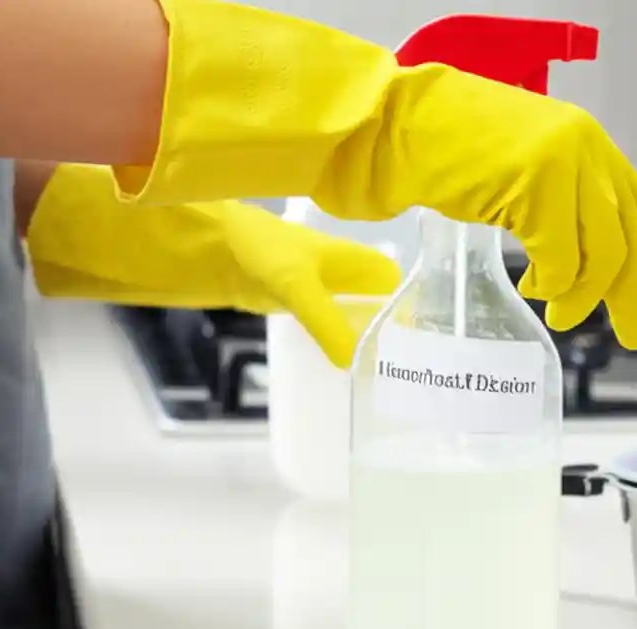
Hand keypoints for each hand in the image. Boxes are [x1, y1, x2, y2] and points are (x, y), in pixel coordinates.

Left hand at [26, 163, 399, 367]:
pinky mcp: (304, 305)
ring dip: (368, 341)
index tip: (424, 344)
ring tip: (383, 376)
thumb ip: (326, 321)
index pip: (399, 287)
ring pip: (359, 317)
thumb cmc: (261, 250)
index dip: (412, 310)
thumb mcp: (297, 285)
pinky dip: (342, 343)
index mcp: (357, 261)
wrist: (212, 245)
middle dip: (395, 333)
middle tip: (408, 371)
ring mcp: (325, 290)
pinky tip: (347, 366)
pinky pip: (334, 326)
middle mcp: (347, 275)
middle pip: (383, 305)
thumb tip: (353, 362)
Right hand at [315, 66, 636, 348]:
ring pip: (602, 253)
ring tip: (559, 314)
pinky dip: (551, 284)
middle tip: (627, 334)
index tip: (636, 300)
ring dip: (582, 296)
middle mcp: (585, 145)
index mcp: (587, 139)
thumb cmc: (442, 151)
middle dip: (627, 293)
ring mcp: (564, 162)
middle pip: (628, 236)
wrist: (394, 125)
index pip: (636, 209)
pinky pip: (561, 258)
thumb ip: (561, 196)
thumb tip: (591, 261)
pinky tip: (531, 286)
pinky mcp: (536, 184)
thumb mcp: (522, 165)